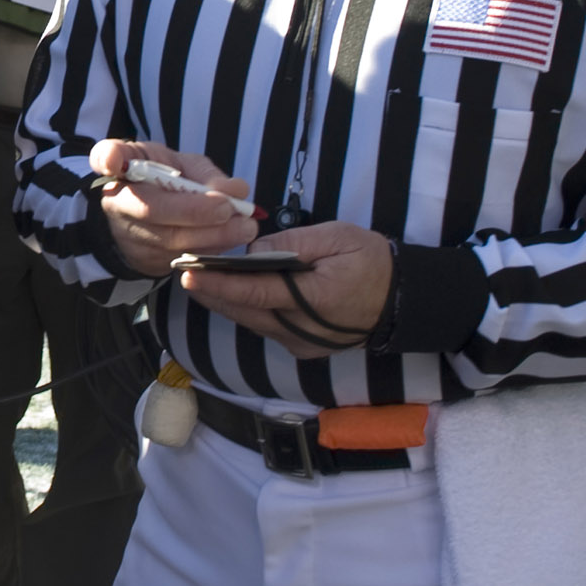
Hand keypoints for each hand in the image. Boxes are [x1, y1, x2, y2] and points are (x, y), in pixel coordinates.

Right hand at [85, 139, 257, 279]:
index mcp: (120, 167)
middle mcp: (117, 202)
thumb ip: (204, 172)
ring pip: (171, 241)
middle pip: (151, 209)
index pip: (108, 157)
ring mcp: (129, 236)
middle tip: (231, 209)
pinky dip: (211, 250)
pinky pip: (182, 259)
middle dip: (195, 212)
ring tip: (245, 227)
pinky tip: (233, 240)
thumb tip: (236, 190)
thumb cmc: (163, 181)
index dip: (110, 158)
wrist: (144, 220)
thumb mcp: (177, 163)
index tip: (113, 162)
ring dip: (213, 236)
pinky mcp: (147, 262)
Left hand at [176, 218, 396, 357]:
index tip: (189, 272)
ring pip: (251, 322)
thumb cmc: (372, 262)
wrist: (402, 300)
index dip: (219, 283)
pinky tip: (230, 292)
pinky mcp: (301, 346)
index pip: (254, 293)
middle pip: (245, 311)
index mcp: (313, 300)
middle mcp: (301, 330)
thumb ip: (293, 243)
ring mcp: (300, 342)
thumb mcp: (337, 238)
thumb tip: (253, 249)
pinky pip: (264, 327)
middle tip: (183, 270)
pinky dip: (245, 309)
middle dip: (212, 292)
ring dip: (225, 302)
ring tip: (198, 278)